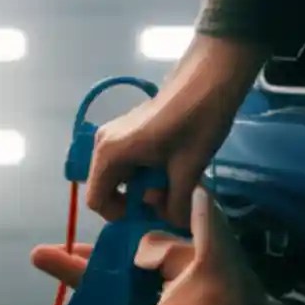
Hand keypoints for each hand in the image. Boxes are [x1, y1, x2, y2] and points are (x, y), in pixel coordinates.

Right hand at [86, 34, 266, 226]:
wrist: (207, 80)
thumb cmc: (195, 123)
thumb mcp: (188, 171)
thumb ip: (175, 206)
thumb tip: (175, 224)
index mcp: (109, 155)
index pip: (97, 201)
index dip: (122, 215)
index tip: (151, 210)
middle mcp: (102, 144)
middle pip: (107, 188)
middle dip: (134, 199)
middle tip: (166, 196)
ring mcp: (111, 134)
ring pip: (118, 175)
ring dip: (141, 185)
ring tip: (172, 179)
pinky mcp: (124, 129)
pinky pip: (125, 161)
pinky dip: (143, 170)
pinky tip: (169, 164)